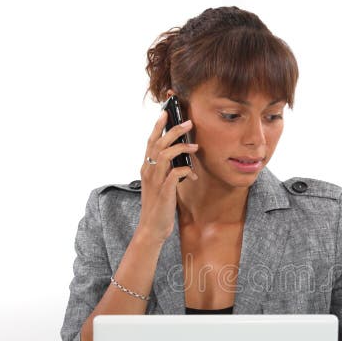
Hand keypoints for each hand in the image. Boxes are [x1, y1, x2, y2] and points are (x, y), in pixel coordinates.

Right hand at [137, 111, 198, 244]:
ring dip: (181, 148)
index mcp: (146, 168)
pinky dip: (186, 170)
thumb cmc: (158, 205)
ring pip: (165, 155)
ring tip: (195, 146)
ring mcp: (156, 180)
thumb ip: (166, 170)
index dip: (158, 126)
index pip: (150, 141)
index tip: (166, 113)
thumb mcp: (159, 184)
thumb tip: (179, 158)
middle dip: (173, 130)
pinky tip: (193, 173)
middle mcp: (148, 171)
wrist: (151, 228)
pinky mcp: (165, 191)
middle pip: (158, 143)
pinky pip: (176, 174)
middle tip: (188, 122)